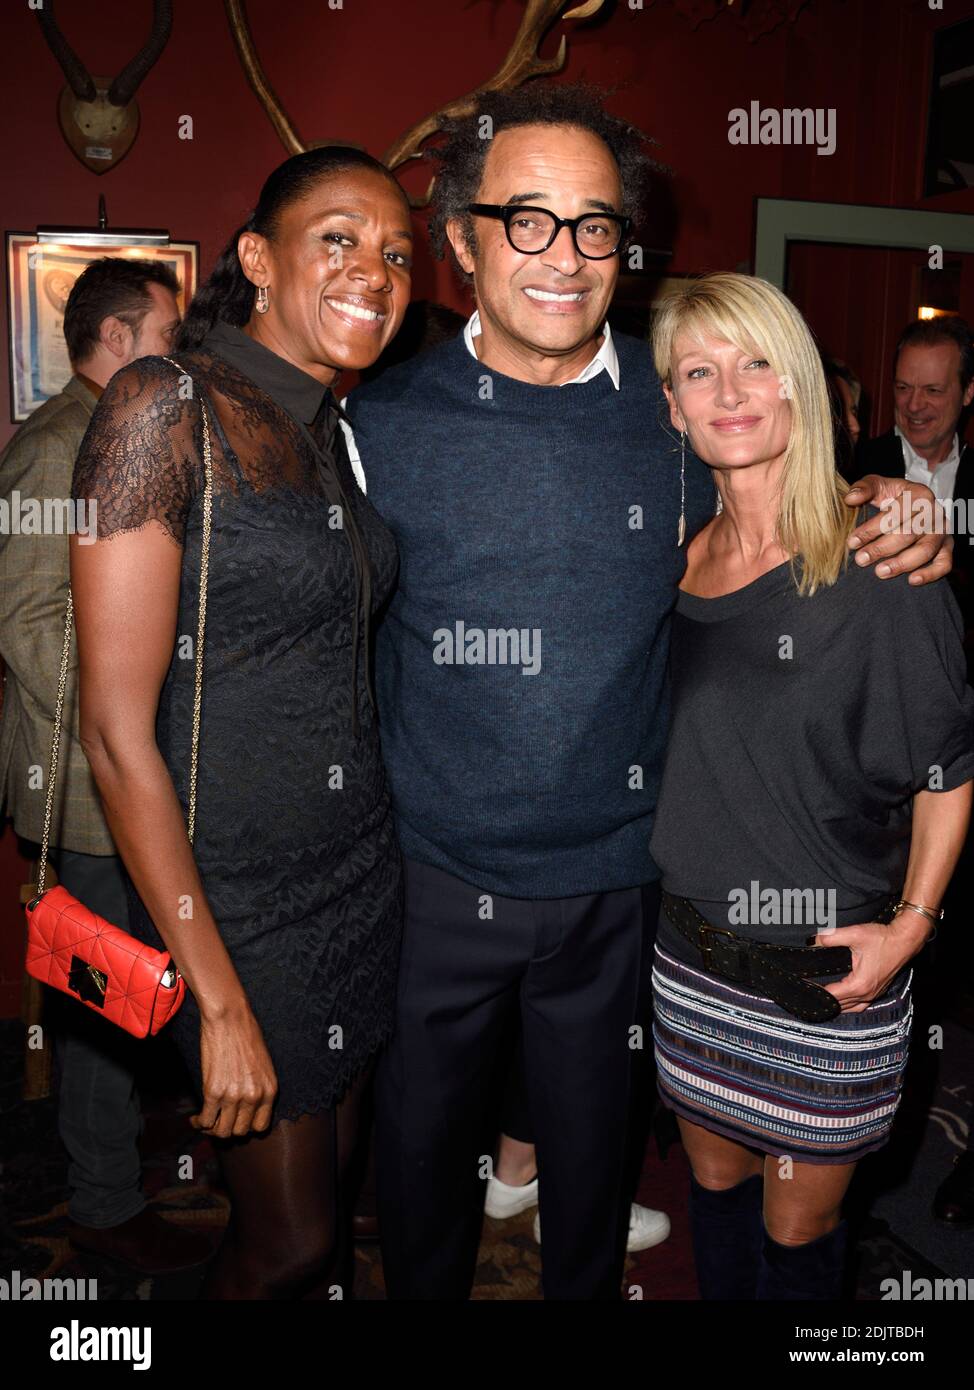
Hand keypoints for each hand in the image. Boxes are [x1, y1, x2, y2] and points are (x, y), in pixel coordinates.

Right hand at [191, 1003, 277, 1137]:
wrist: (230, 1018)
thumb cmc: (245, 1035)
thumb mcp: (263, 1065)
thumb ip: (258, 1087)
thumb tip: (246, 1107)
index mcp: (269, 1090)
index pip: (261, 1127)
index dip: (246, 1128)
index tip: (236, 1122)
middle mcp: (254, 1096)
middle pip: (240, 1131)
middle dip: (228, 1128)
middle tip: (217, 1121)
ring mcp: (234, 1096)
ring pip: (222, 1131)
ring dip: (211, 1129)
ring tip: (205, 1121)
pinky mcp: (214, 1091)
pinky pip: (206, 1120)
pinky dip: (199, 1123)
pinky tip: (195, 1118)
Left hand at [815, 916, 926, 1012]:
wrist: (906, 940)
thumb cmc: (883, 938)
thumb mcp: (854, 934)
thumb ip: (831, 937)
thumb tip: (812, 940)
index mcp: (859, 984)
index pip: (831, 995)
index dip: (815, 991)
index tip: (802, 986)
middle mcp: (867, 994)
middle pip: (839, 1005)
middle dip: (823, 1000)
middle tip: (807, 993)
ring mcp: (874, 994)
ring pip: (850, 1008)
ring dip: (836, 1005)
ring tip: (821, 998)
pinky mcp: (878, 990)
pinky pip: (860, 1005)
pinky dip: (848, 1005)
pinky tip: (842, 999)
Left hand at [844, 474, 952, 583]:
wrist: (914, 503)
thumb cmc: (892, 496)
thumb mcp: (878, 485)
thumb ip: (864, 488)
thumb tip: (851, 498)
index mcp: (919, 494)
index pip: (895, 514)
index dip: (872, 529)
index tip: (852, 542)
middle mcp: (935, 512)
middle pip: (909, 533)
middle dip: (882, 548)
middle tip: (861, 560)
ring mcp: (943, 530)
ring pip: (926, 550)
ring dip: (902, 563)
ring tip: (880, 572)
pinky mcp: (947, 546)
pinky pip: (945, 563)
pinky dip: (931, 573)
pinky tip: (912, 580)